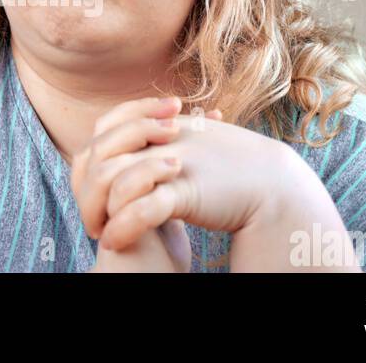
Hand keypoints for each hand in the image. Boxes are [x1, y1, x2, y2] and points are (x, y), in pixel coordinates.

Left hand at [77, 99, 360, 271]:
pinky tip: (114, 242)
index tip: (94, 184)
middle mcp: (163, 137)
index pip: (108, 125)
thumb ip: (168, 141)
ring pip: (113, 179)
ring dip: (97, 209)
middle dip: (87, 187)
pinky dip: (121, 227)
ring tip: (99, 233)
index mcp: (163, 123)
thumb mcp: (195, 146)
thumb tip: (146, 149)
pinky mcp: (186, 191)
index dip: (93, 153)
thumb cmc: (236, 171)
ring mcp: (173, 162)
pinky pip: (141, 207)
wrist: (278, 186)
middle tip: (91, 216)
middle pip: (100, 153)